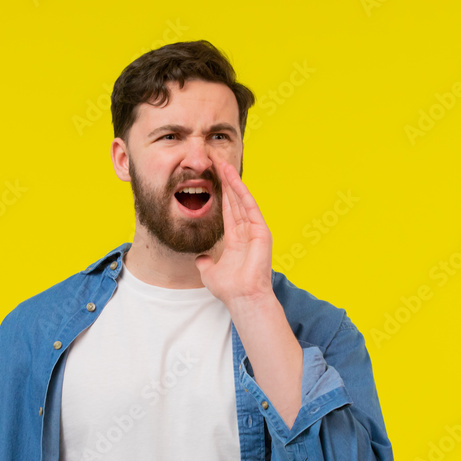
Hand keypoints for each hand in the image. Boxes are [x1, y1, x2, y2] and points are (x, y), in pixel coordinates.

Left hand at [194, 161, 273, 307]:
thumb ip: (205, 262)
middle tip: (217, 162)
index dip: (220, 193)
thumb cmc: (229, 289)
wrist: (242, 297)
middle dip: (225, 181)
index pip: (227, 210)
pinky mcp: (261, 230)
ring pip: (242, 200)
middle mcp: (246, 231)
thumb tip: (199, 258)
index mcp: (236, 239)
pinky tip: (233, 179)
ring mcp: (255, 230)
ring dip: (232, 182)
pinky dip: (242, 192)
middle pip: (235, 200)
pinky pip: (250, 206)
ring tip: (223, 163)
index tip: (212, 178)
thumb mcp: (210, 272)